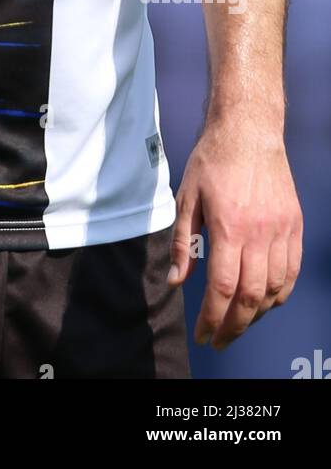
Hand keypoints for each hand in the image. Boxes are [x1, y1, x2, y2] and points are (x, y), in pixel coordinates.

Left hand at [167, 115, 301, 350]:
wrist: (248, 131)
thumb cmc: (212, 160)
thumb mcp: (186, 197)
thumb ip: (182, 243)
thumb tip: (176, 281)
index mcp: (229, 227)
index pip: (223, 288)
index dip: (212, 318)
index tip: (203, 334)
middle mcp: (259, 233)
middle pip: (251, 296)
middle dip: (234, 326)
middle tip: (220, 340)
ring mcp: (281, 230)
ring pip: (275, 289)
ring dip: (256, 314)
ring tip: (238, 323)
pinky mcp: (295, 225)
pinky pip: (291, 271)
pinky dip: (280, 293)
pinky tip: (265, 301)